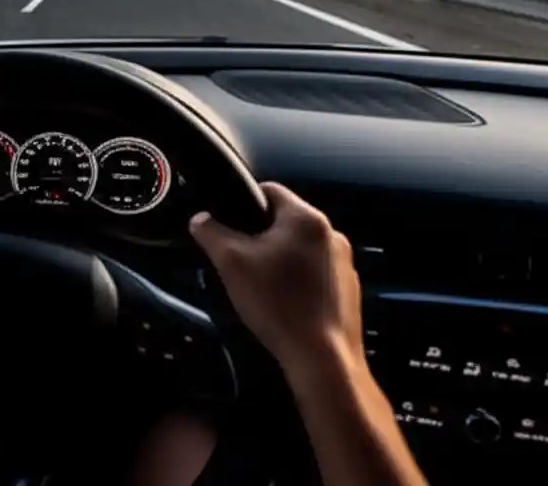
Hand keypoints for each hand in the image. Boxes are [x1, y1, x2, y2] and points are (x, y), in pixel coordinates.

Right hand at [189, 182, 362, 373]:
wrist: (321, 356)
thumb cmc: (279, 307)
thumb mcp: (231, 263)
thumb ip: (211, 233)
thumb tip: (201, 219)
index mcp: (306, 219)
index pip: (268, 190)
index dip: (243, 206)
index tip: (229, 227)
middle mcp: (332, 234)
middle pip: (283, 223)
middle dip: (260, 240)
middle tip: (241, 265)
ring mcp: (343, 263)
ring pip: (299, 250)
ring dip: (279, 262)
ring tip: (262, 289)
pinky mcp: (347, 289)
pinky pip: (315, 275)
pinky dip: (298, 284)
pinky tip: (284, 305)